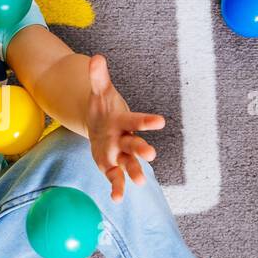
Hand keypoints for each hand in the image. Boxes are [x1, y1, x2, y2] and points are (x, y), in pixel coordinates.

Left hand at [84, 54, 165, 202]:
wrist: (101, 124)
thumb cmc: (104, 108)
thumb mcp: (99, 92)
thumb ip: (98, 77)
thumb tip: (96, 58)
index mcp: (124, 121)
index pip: (137, 120)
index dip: (147, 121)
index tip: (161, 121)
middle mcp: (125, 139)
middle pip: (134, 144)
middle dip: (142, 149)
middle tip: (152, 154)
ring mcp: (119, 154)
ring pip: (129, 164)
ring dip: (134, 171)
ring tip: (139, 182)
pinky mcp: (110, 165)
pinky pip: (114, 177)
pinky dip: (116, 187)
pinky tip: (116, 199)